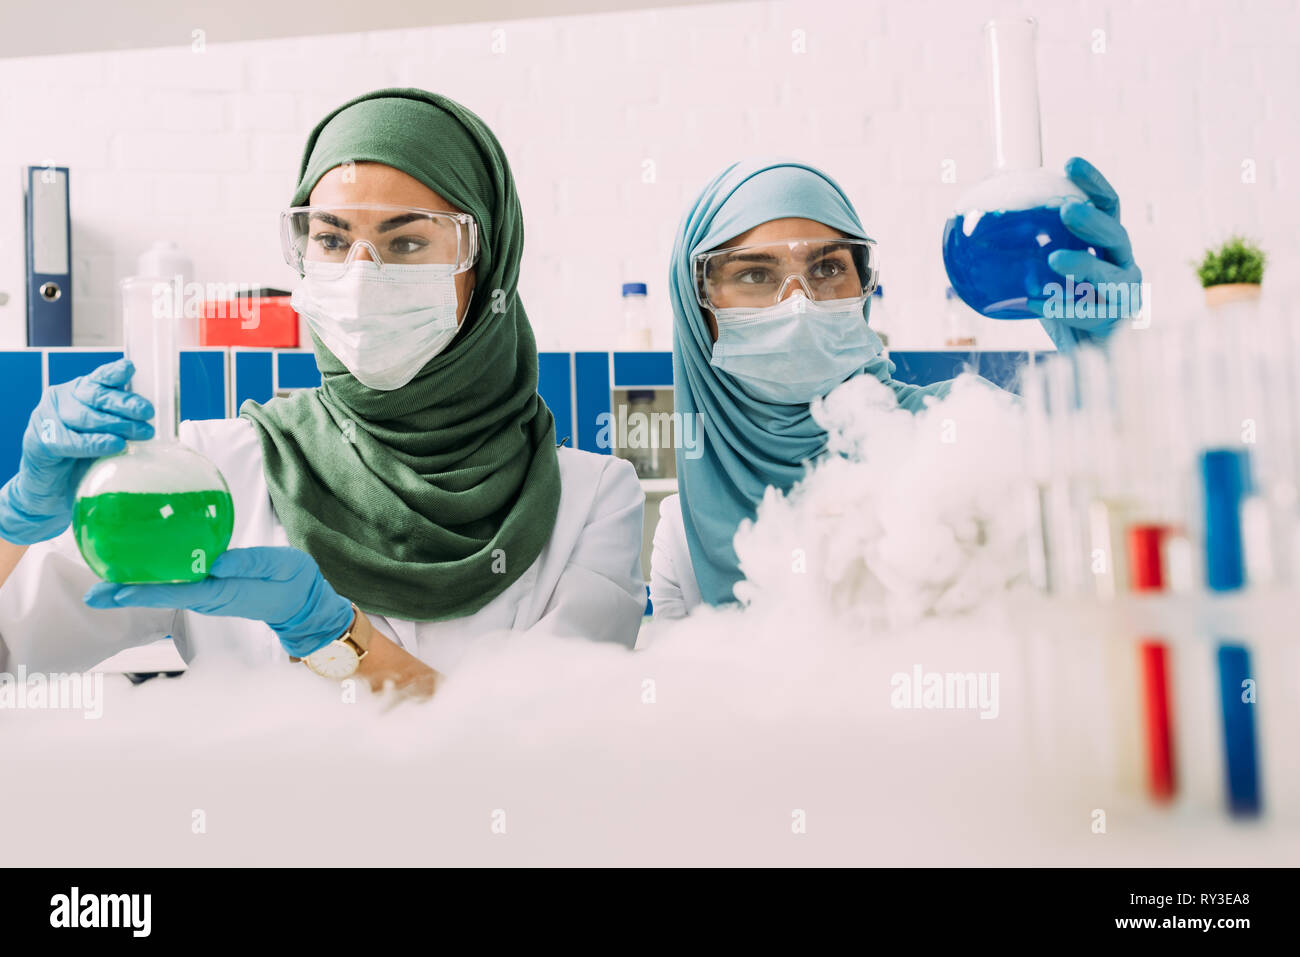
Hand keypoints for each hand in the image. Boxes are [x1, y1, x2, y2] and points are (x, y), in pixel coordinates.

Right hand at [0, 358, 153, 544]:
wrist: (52, 491)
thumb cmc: (85, 460)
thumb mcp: (108, 437)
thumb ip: (123, 424)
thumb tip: (156, 423)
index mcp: (80, 392)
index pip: (99, 378)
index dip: (114, 372)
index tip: (130, 369)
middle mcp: (62, 399)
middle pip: (96, 396)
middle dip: (125, 403)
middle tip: (148, 412)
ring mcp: (46, 418)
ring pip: (85, 416)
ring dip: (116, 425)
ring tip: (142, 433)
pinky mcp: (38, 441)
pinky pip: (70, 440)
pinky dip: (95, 443)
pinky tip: (115, 445)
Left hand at [84, 546, 355, 657]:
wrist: (304, 604)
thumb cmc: (295, 582)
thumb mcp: (282, 565)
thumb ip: (250, 562)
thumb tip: (214, 561)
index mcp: (225, 592)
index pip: (179, 592)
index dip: (147, 592)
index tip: (118, 592)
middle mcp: (210, 597)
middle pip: (162, 595)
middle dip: (127, 593)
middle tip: (92, 591)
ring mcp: (208, 596)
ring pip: (166, 591)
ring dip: (134, 587)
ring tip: (102, 580)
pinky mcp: (210, 590)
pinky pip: (176, 585)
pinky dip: (153, 580)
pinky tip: (137, 570)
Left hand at [1037, 156, 1142, 346]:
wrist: (1080, 353)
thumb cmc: (1060, 305)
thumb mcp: (1036, 272)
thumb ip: (1020, 247)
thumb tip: (974, 211)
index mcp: (1106, 243)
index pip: (1107, 205)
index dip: (1093, 182)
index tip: (1070, 162)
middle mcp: (1122, 263)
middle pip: (1115, 234)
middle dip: (1093, 221)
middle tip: (1066, 211)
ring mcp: (1125, 293)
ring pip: (1110, 275)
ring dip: (1083, 265)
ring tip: (1053, 260)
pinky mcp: (1118, 322)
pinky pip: (1091, 314)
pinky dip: (1066, 309)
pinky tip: (1038, 304)